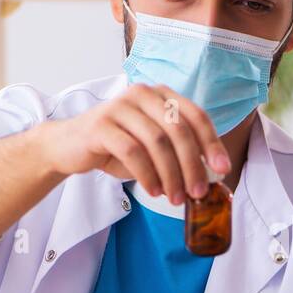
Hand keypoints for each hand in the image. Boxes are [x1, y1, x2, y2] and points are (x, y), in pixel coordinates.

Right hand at [34, 84, 229, 204]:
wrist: (70, 146)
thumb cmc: (118, 147)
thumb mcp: (154, 148)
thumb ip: (179, 153)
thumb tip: (210, 177)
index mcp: (161, 95)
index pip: (196, 115)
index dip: (212, 143)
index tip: (222, 170)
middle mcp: (142, 94)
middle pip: (178, 130)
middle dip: (192, 165)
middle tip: (197, 193)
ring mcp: (120, 106)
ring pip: (157, 142)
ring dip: (170, 174)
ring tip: (174, 198)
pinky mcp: (101, 124)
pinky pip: (132, 151)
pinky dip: (147, 174)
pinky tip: (153, 190)